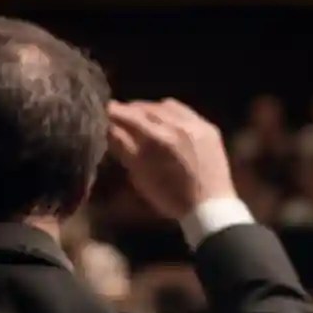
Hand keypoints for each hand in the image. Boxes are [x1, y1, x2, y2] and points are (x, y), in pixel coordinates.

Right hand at [107, 99, 235, 219]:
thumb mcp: (140, 175)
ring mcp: (196, 123)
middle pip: (147, 107)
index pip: (130, 115)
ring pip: (166, 105)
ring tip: (139, 116)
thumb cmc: (171, 197)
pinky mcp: (209, 127)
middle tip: (116, 113)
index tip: (102, 109)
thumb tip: (107, 127)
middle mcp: (179, 124)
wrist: (210, 207)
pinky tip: (163, 119)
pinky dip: (169, 111)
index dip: (113, 111)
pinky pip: (184, 110)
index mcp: (159, 139)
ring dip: (149, 108)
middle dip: (130, 108)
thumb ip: (123, 147)